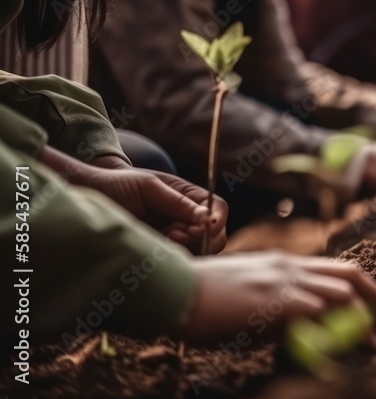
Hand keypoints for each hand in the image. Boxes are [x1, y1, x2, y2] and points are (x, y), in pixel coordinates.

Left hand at [79, 157, 226, 252]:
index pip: (218, 209)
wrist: (88, 196)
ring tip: (164, 239)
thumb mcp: (148, 187)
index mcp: (189, 197)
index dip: (216, 220)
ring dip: (187, 248)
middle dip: (201, 237)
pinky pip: (180, 261)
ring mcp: (176, 236)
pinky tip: (156, 249)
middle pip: (215, 234)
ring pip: (200, 250)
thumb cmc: (118, 184)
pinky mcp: (161, 252)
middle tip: (176, 235)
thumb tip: (205, 218)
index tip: (203, 226)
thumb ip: (177, 202)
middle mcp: (186, 218)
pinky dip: (174, 259)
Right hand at [182, 253, 375, 342]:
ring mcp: (283, 282)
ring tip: (372, 343)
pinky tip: (338, 351)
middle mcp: (290, 267)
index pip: (337, 269)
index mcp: (285, 263)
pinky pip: (315, 313)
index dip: (363, 287)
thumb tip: (302, 330)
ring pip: (340, 293)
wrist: (175, 288)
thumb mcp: (249, 295)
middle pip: (350, 276)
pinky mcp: (274, 301)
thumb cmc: (205, 297)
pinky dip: (331, 332)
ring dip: (360, 320)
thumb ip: (277, 308)